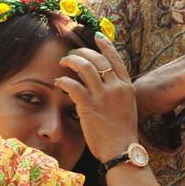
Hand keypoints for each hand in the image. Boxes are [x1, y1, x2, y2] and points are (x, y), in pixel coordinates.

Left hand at [54, 35, 139, 161]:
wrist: (122, 150)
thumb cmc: (122, 132)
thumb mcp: (126, 106)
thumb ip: (117, 91)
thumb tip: (104, 80)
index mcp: (126, 86)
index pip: (115, 58)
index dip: (104, 45)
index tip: (96, 36)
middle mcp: (116, 88)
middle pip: (97, 59)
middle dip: (82, 52)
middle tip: (71, 54)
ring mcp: (103, 96)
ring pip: (84, 67)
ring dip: (70, 61)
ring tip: (62, 63)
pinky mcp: (89, 106)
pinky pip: (73, 85)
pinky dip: (63, 80)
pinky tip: (58, 82)